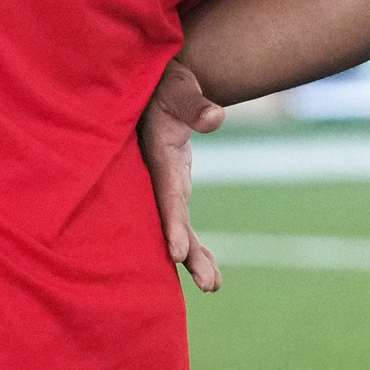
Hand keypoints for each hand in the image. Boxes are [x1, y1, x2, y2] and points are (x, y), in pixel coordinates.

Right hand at [138, 59, 223, 291]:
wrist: (157, 87)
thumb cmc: (167, 83)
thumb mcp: (180, 87)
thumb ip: (194, 103)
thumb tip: (215, 117)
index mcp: (153, 155)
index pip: (163, 193)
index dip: (170, 222)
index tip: (175, 253)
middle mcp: (153, 178)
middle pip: (168, 221)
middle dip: (187, 252)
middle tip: (211, 284)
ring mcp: (160, 187)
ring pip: (175, 228)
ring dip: (193, 256)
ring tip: (214, 286)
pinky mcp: (170, 189)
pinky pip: (180, 223)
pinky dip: (194, 247)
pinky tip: (211, 273)